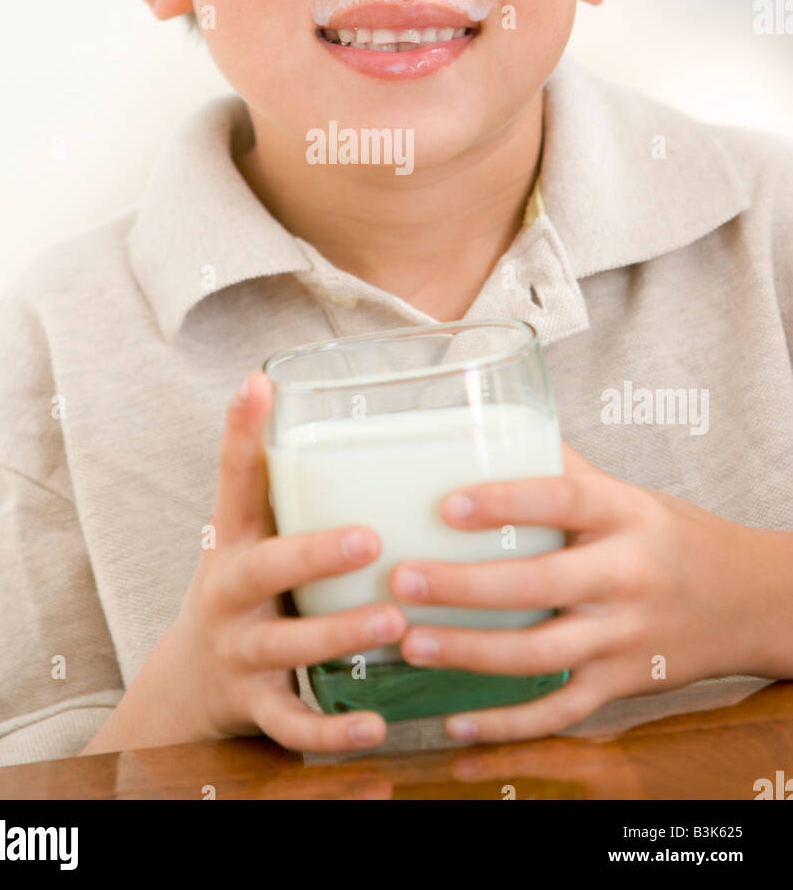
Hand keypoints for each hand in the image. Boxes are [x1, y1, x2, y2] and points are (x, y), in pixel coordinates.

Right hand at [158, 372, 407, 752]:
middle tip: (369, 539)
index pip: (234, 477)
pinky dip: (333, 732)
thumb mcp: (253, 535)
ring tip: (395, 623)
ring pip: (287, 646)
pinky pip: (294, 725)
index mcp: (235, 539)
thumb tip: (353, 415)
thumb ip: (295, 487)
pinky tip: (376, 727)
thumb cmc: (247, 590)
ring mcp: (239, 651)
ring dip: (340, 636)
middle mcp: (230, 592)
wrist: (188, 685)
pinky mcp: (254, 707)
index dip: (240, 430)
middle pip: (263, 569)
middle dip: (313, 554)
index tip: (257, 385)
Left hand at [387, 441, 759, 743]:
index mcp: (624, 516)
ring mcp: (624, 638)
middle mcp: (625, 578)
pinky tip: (454, 723)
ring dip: (471, 653)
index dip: (505, 501)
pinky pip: (558, 712)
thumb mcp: (625, 492)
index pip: (562, 501)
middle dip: (466, 587)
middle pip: (541, 585)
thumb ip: (561, 467)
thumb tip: (488, 426)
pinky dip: (506, 725)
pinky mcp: (620, 686)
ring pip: (541, 655)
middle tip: (403, 579)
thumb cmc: (666, 535)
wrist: (747, 601)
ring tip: (412, 642)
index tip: (447, 504)